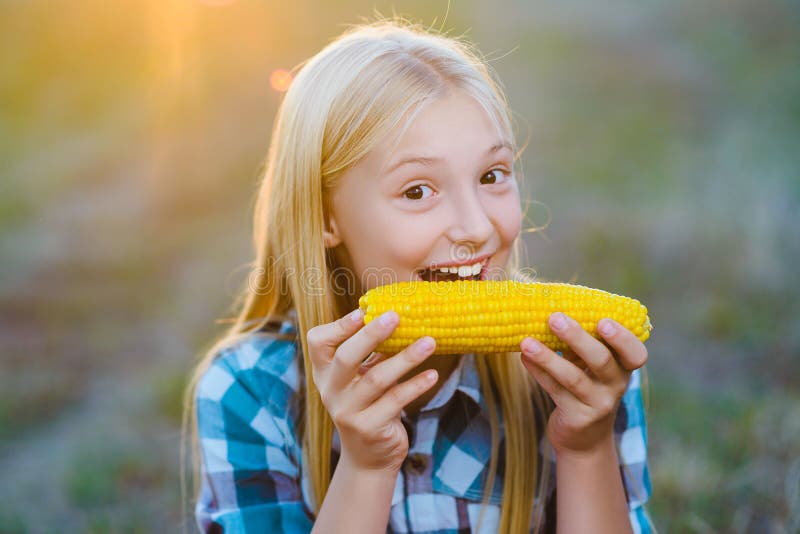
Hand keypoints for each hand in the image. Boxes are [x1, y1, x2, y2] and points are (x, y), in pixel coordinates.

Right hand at [306, 308, 438, 473]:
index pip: (318, 342)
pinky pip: (395, 401)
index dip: (339, 326)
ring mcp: (348, 411)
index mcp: (326, 372)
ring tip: (430, 342)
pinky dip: (415, 385)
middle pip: (346, 357)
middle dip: (371, 334)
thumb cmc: (369, 405)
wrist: (368, 457)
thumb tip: (400, 317)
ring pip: (377, 379)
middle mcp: (331, 390)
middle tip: (396, 315)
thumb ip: (371, 352)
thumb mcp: (362, 378)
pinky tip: (432, 374)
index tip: (362, 311)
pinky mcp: (368, 428)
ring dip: (406, 358)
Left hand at [519, 312, 647, 455]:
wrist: (583, 439)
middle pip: (602, 360)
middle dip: (578, 338)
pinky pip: (555, 391)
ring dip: (548, 357)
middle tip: (555, 318)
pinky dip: (538, 372)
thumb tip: (550, 307)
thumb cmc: (586, 388)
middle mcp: (616, 387)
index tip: (603, 320)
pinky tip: (524, 357)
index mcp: (623, 368)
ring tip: (526, 341)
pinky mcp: (577, 418)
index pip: (636, 354)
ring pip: (573, 378)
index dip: (622, 338)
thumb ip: (582, 343)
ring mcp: (598, 404)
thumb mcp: (592, 368)